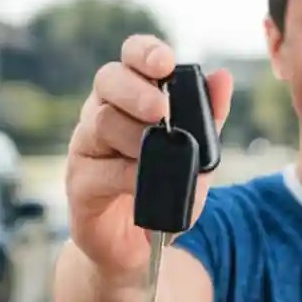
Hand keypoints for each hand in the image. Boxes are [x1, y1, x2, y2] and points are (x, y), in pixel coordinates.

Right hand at [64, 34, 233, 281]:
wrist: (141, 248)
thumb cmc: (164, 192)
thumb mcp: (197, 156)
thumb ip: (208, 119)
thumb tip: (222, 77)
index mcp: (129, 99)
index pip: (130, 59)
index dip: (144, 52)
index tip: (165, 63)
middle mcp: (102, 115)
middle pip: (107, 80)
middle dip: (136, 90)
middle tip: (160, 110)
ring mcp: (86, 147)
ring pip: (102, 121)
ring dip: (136, 136)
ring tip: (157, 155)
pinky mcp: (79, 183)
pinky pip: (101, 169)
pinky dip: (128, 174)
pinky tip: (143, 183)